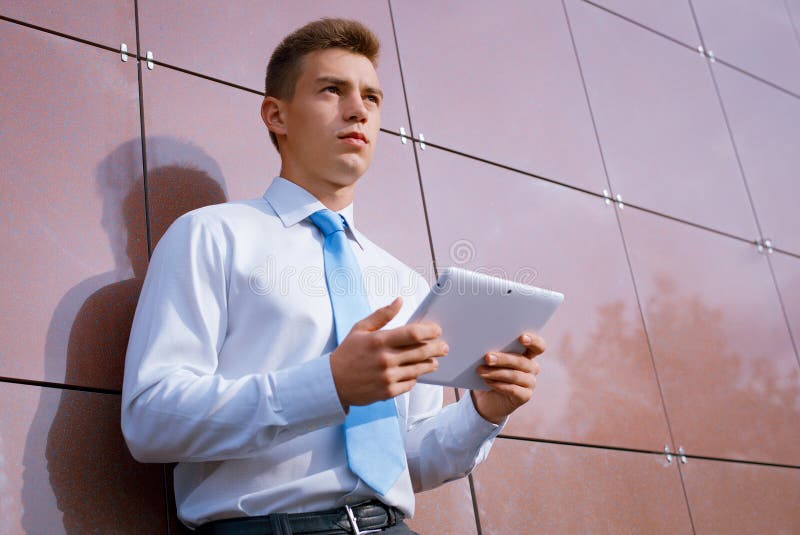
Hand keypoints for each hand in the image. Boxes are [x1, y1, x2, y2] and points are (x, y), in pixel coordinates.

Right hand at [330, 297, 448, 408]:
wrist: (332, 382)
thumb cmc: (348, 352)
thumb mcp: (360, 329)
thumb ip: (382, 315)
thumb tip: (399, 301)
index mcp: (379, 340)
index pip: (413, 334)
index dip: (429, 331)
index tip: (437, 330)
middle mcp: (385, 359)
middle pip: (421, 352)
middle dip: (436, 348)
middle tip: (444, 347)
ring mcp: (387, 377)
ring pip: (419, 369)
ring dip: (430, 364)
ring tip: (434, 361)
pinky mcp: (388, 392)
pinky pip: (410, 384)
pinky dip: (415, 378)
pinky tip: (416, 373)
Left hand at [471, 332, 545, 423]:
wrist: (485, 398)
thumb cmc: (488, 372)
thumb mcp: (490, 360)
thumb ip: (492, 351)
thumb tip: (485, 347)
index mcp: (527, 353)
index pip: (538, 346)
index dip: (533, 341)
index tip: (522, 338)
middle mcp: (532, 367)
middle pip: (521, 361)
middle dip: (503, 358)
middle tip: (487, 357)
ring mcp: (530, 382)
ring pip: (515, 375)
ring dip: (496, 373)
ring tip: (480, 371)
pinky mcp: (525, 396)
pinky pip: (513, 389)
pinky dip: (498, 385)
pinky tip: (487, 382)